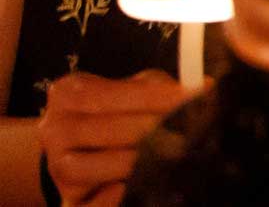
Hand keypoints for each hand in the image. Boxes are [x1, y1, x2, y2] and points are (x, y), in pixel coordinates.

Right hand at [40, 70, 195, 205]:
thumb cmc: (119, 112)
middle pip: (102, 130)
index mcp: (69, 93)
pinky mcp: (70, 198)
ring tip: (170, 153)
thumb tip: (198, 89)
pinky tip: (135, 185)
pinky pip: (87, 203)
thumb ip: (157, 88)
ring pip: (86, 168)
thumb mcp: (134, 91)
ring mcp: (57, 167)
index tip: (193, 95)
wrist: (87, 149)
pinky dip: (111, 198)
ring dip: (132, 162)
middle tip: (189, 128)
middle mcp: (55, 129)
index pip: (108, 94)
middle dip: (150, 128)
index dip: (153, 96)